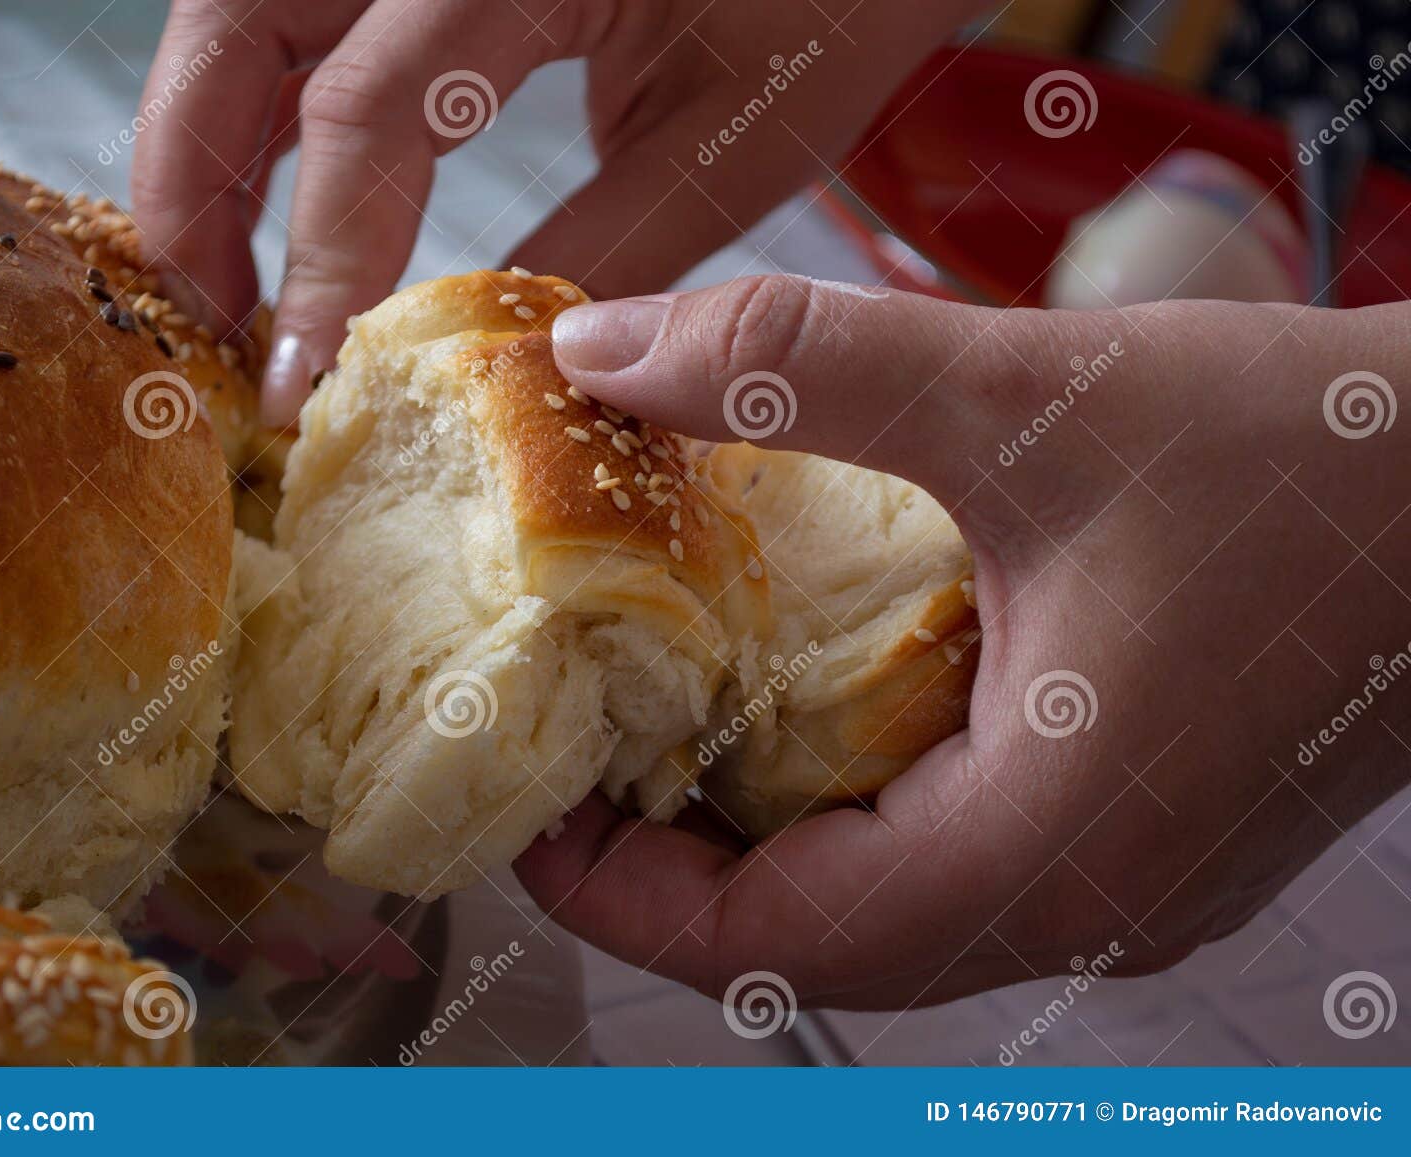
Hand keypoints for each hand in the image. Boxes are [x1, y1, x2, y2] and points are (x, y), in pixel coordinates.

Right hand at [130, 0, 984, 426]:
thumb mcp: (733, 142)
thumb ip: (602, 254)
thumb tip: (478, 364)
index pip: (362, 107)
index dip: (318, 260)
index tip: (296, 387)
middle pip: (241, 14)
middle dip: (196, 178)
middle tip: (208, 328)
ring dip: (212, 132)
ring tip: (225, 278)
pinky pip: (314, 3)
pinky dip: (271, 92)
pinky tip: (282, 193)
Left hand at [515, 275, 1410, 1011]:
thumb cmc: (1318, 464)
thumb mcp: (1028, 399)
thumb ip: (797, 370)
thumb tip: (605, 357)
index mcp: (1042, 858)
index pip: (763, 951)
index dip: (616, 891)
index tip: (529, 798)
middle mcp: (1082, 903)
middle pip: (811, 939)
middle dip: (676, 855)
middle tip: (584, 738)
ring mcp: (1123, 874)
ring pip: (886, 900)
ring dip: (768, 822)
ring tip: (676, 711)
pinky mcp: (1148, 822)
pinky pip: (961, 849)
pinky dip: (863, 790)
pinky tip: (826, 689)